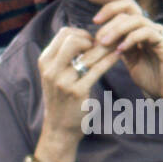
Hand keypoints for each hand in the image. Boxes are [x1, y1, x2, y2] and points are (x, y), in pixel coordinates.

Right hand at [36, 25, 122, 140]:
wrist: (58, 128)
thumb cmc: (60, 98)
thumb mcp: (54, 75)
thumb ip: (63, 57)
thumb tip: (81, 36)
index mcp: (45, 61)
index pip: (64, 33)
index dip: (81, 33)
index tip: (91, 42)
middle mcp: (51, 69)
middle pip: (73, 39)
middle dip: (90, 39)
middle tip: (100, 47)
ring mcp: (63, 81)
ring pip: (88, 55)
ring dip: (105, 47)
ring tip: (117, 43)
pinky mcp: (77, 92)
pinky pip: (97, 69)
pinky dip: (109, 59)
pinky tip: (118, 55)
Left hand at [90, 0, 162, 99]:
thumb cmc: (154, 79)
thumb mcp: (131, 61)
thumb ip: (120, 48)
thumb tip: (101, 40)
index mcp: (143, 30)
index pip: (126, 8)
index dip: (109, 10)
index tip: (94, 22)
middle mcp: (152, 27)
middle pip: (130, 7)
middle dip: (110, 18)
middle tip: (98, 36)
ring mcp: (160, 34)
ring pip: (136, 19)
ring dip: (117, 30)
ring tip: (104, 43)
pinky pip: (147, 32)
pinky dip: (130, 39)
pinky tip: (120, 50)